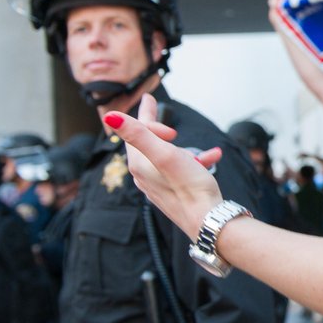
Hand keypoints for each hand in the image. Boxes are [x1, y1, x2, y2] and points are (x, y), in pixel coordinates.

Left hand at [105, 93, 223, 239]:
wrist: (209, 221)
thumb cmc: (189, 188)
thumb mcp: (165, 154)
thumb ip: (138, 134)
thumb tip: (111, 116)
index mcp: (140, 165)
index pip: (135, 132)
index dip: (146, 116)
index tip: (154, 101)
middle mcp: (145, 177)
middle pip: (148, 143)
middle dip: (160, 130)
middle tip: (166, 118)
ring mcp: (159, 186)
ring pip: (167, 157)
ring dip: (185, 148)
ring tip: (204, 150)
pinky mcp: (174, 192)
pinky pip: (181, 171)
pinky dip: (195, 162)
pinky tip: (211, 159)